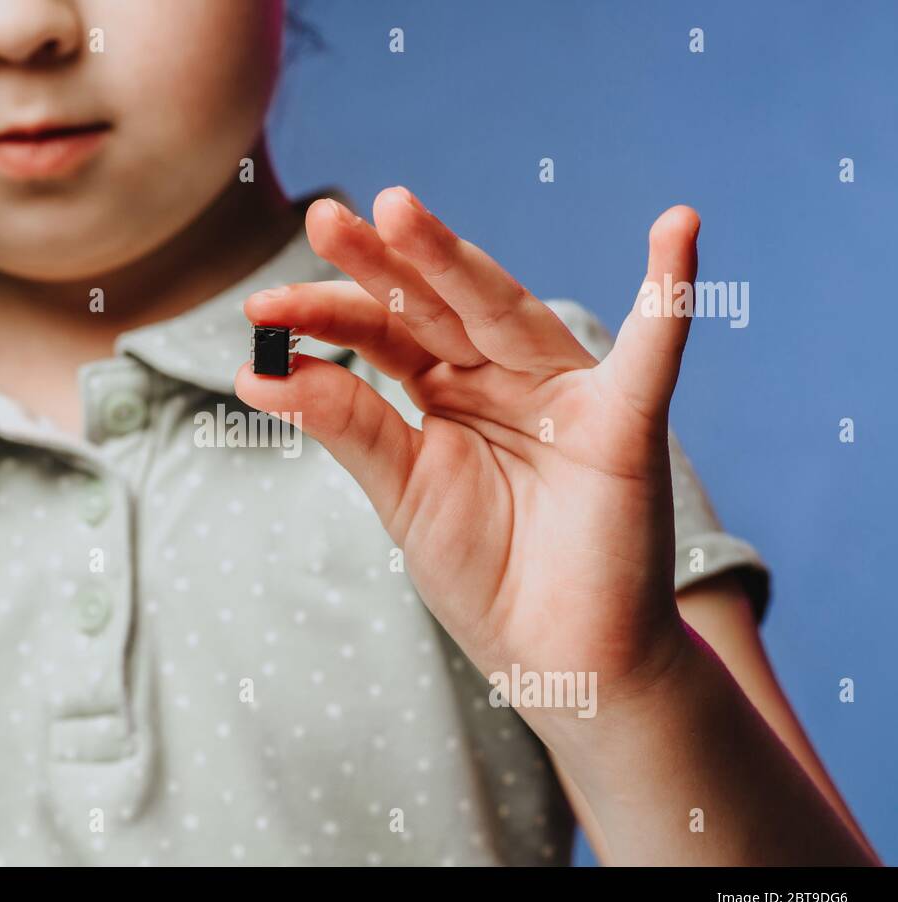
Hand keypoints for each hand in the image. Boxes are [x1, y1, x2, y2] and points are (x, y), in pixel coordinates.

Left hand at [235, 189, 699, 724]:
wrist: (558, 656)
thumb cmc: (483, 572)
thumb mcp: (401, 489)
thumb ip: (345, 424)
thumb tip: (256, 371)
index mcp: (447, 389)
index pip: (382, 332)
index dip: (326, 315)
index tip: (261, 308)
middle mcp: (503, 375)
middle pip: (434, 304)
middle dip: (380, 262)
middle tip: (324, 218)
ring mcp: (564, 391)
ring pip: (504, 311)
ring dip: (453, 260)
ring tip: (398, 209)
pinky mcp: (625, 423)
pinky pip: (656, 352)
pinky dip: (671, 295)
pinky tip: (679, 227)